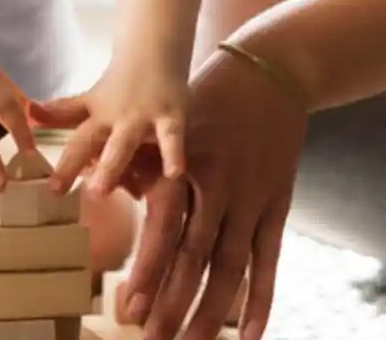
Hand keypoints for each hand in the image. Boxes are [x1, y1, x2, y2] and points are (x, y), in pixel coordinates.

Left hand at [30, 54, 187, 195]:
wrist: (155, 48)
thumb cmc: (122, 82)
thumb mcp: (92, 98)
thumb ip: (64, 112)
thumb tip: (29, 115)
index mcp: (98, 117)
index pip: (77, 143)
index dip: (65, 166)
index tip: (52, 190)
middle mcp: (115, 119)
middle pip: (94, 143)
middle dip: (76, 167)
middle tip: (62, 192)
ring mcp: (143, 118)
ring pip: (125, 143)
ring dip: (111, 164)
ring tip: (101, 190)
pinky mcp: (172, 117)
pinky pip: (172, 137)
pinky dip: (173, 153)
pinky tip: (173, 173)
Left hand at [125, 48, 307, 339]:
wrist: (271, 72)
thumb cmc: (206, 96)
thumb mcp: (165, 121)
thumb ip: (139, 159)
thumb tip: (108, 186)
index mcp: (186, 166)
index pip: (166, 227)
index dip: (149, 269)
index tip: (128, 305)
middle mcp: (221, 186)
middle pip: (196, 256)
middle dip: (174, 302)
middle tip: (151, 339)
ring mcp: (254, 199)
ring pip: (232, 266)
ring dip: (212, 311)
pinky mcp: (277, 204)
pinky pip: (269, 259)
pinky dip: (261, 298)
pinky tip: (249, 335)